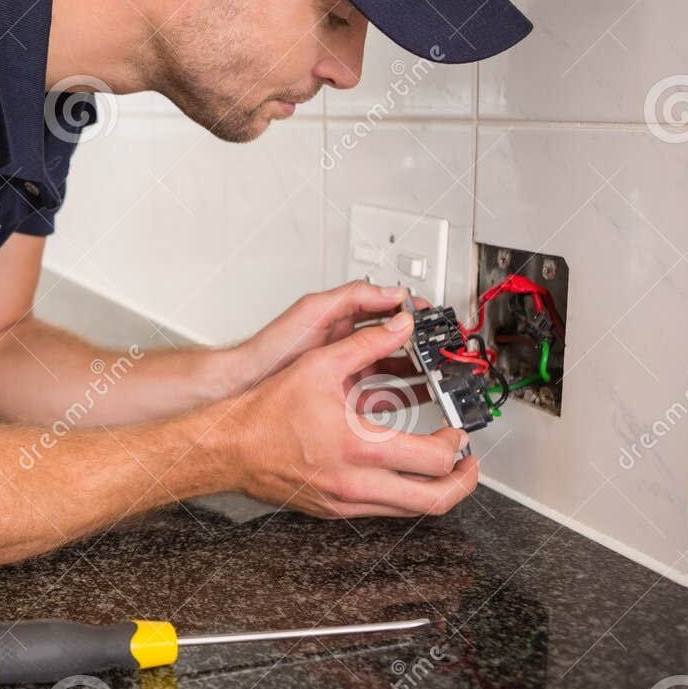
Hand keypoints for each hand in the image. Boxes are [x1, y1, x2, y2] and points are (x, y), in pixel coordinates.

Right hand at [201, 308, 477, 518]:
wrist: (228, 447)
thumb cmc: (265, 413)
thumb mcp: (319, 366)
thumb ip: (366, 344)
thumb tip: (399, 328)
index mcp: (360, 447)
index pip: (434, 459)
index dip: (457, 444)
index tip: (457, 431)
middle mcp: (357, 483)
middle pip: (434, 500)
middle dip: (462, 482)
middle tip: (467, 465)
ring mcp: (345, 503)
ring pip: (411, 512)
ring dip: (434, 491)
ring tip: (441, 470)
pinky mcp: (333, 510)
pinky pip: (382, 510)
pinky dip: (401, 494)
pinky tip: (396, 472)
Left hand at [233, 280, 429, 392]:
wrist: (247, 386)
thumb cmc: (271, 349)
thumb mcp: (312, 312)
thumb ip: (351, 297)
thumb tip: (391, 293)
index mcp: (340, 316)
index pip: (386, 307)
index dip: (410, 310)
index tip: (431, 316)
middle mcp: (345, 341)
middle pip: (393, 338)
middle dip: (419, 341)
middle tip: (440, 346)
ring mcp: (345, 368)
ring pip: (391, 365)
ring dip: (416, 368)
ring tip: (437, 371)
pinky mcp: (342, 393)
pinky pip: (380, 393)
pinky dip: (401, 393)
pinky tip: (417, 396)